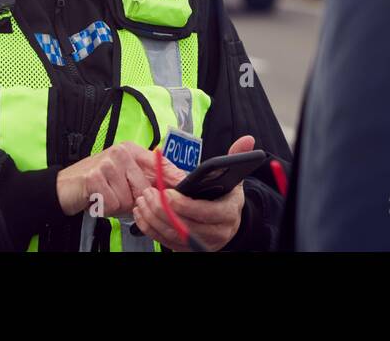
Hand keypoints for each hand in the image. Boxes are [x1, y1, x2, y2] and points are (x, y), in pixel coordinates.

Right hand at [56, 141, 164, 216]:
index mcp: (131, 150)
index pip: (159, 162)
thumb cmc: (96, 184)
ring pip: (128, 199)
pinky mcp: (95, 177)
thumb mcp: (122, 177)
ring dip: (117, 205)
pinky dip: (104, 208)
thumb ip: (144, 179)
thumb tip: (172, 187)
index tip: (185, 184)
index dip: (174, 175)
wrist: (63, 188)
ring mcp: (107, 163)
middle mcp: (120, 152)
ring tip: (105, 196)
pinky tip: (96, 199)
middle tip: (116, 196)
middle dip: (133, 201)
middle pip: (144, 189)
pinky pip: (112, 203)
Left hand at [131, 135, 253, 250]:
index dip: (184, 205)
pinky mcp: (188, 249)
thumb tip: (247, 139)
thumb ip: (236, 157)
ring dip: (153, 219)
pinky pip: (166, 242)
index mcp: (228, 213)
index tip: (166, 193)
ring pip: (173, 235)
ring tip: (143, 201)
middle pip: (186, 226)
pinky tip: (142, 215)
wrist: (230, 222)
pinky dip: (151, 229)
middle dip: (163, 210)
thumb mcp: (234, 177)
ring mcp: (202, 244)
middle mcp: (216, 233)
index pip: (205, 212)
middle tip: (149, 193)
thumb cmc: (227, 196)